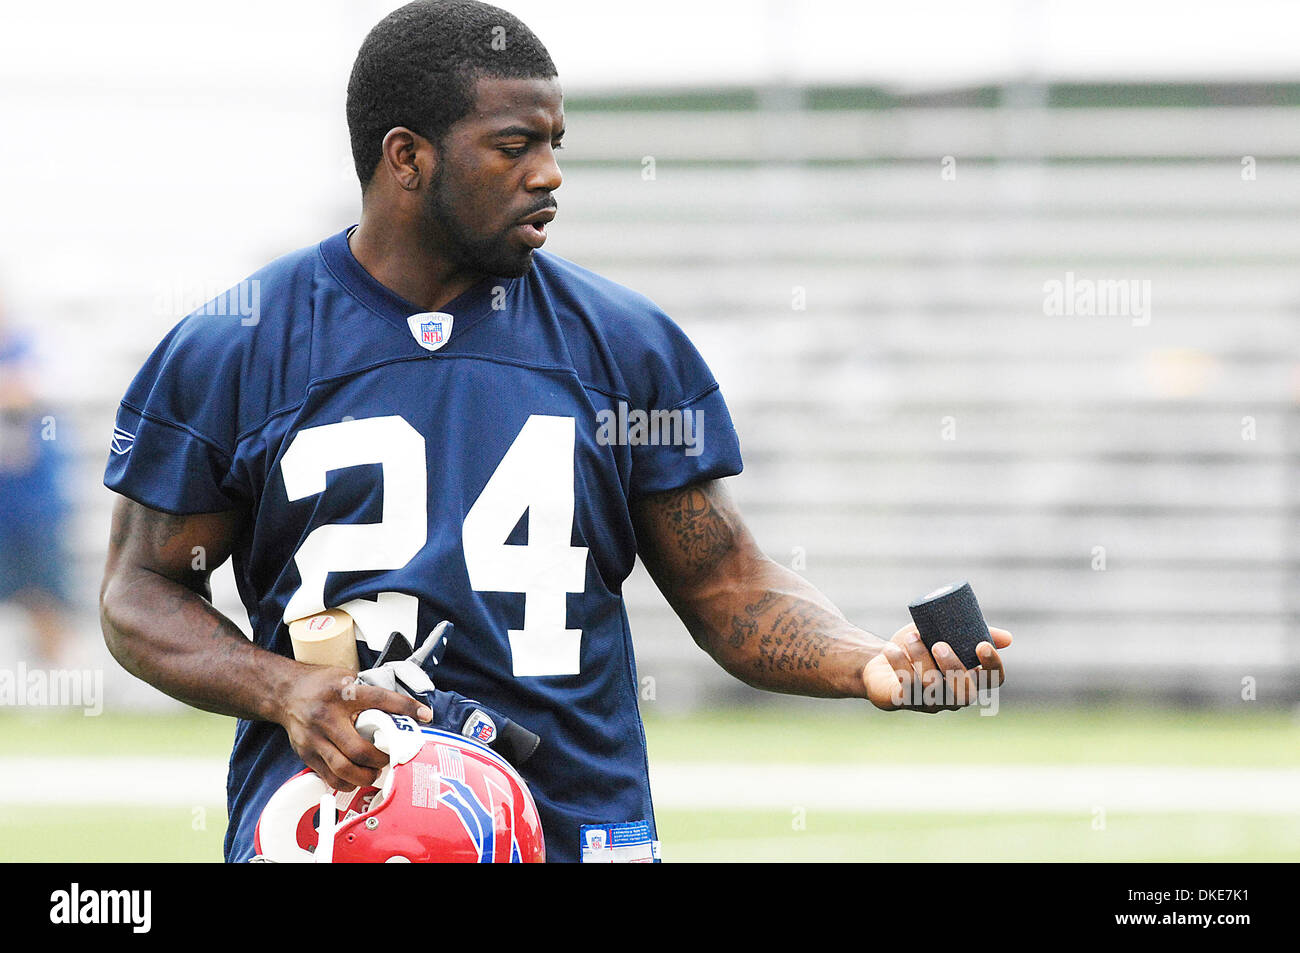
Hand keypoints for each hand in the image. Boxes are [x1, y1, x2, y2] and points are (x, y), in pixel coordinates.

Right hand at [277, 663, 432, 790]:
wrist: (284, 692)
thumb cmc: (321, 684)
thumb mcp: (346, 676)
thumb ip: (370, 690)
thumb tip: (403, 704)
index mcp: (342, 692)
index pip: (379, 699)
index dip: (404, 708)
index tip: (425, 716)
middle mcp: (326, 716)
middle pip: (358, 748)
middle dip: (380, 760)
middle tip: (391, 759)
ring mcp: (314, 738)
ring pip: (343, 768)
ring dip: (365, 776)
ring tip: (376, 772)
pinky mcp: (306, 754)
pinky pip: (329, 777)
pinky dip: (347, 782)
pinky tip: (357, 778)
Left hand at [863, 623, 1011, 712]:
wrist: (883, 659)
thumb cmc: (919, 646)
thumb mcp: (945, 633)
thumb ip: (971, 632)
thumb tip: (1008, 639)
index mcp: (970, 679)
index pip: (993, 680)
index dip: (992, 666)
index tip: (982, 645)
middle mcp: (953, 697)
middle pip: (965, 693)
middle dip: (953, 667)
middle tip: (938, 644)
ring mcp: (929, 703)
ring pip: (932, 686)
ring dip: (920, 658)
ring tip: (911, 637)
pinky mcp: (904, 702)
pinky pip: (905, 687)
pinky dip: (899, 663)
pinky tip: (891, 648)